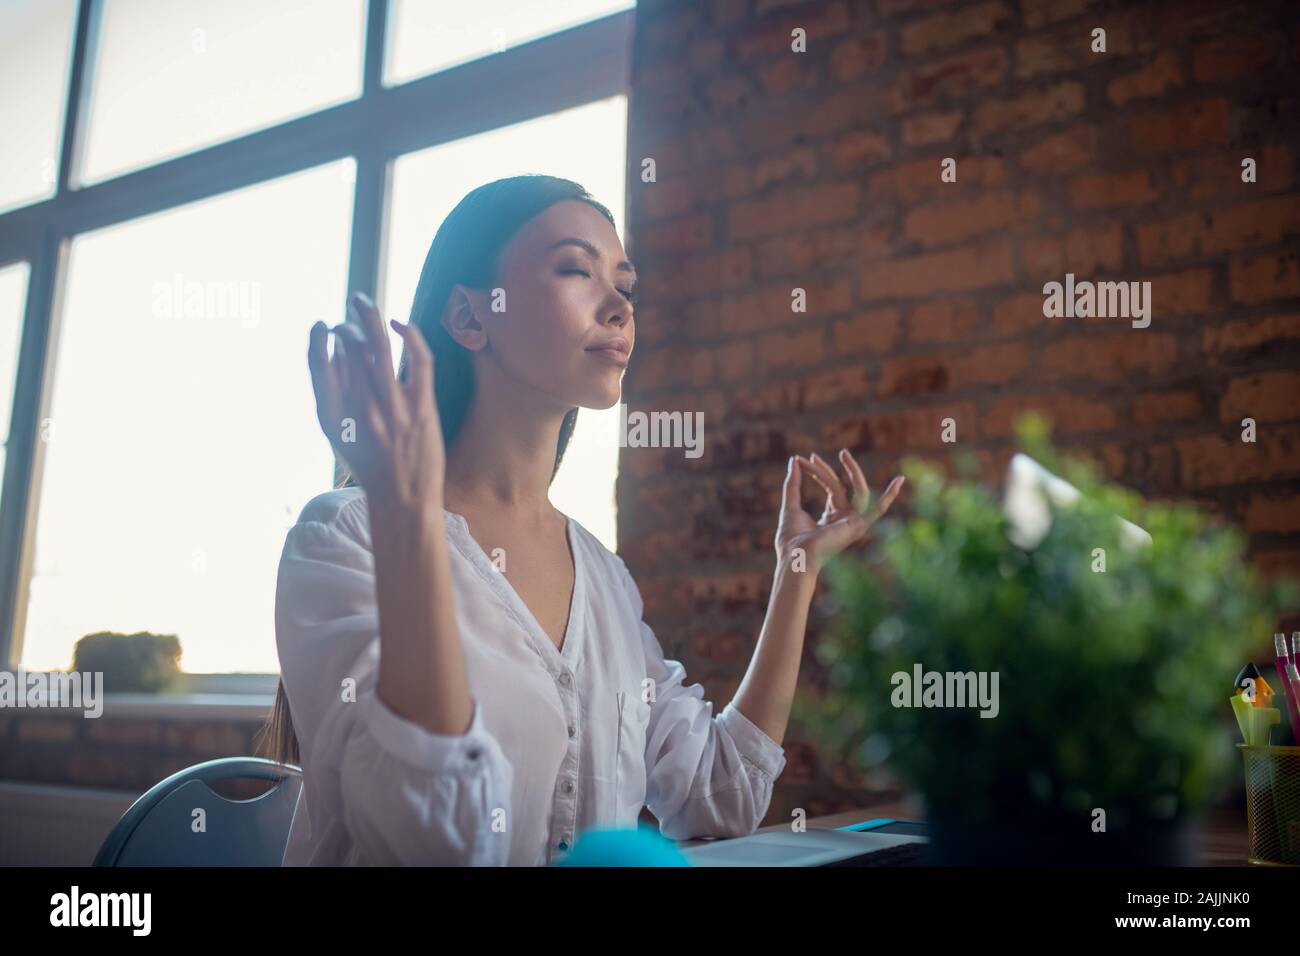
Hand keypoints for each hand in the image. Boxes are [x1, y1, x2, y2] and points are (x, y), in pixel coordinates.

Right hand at [307, 291, 443, 511]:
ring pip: (378, 348)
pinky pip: (418, 361)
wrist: (402, 500)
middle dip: (348, 327)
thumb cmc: (370, 466)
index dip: (318, 338)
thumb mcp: (336, 434)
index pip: (318, 364)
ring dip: (369, 318)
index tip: (323, 325)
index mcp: (334, 416)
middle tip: (349, 317)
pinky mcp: (422, 409)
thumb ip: (332, 394)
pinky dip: (410, 335)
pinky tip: (400, 324)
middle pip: (350, 350)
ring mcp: (393, 408)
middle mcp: (361, 409)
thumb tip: (335, 352)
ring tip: (362, 303)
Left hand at [774, 448, 903, 574]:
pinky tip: (899, 480)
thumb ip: (793, 484)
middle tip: (812, 456)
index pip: (832, 488)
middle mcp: (846, 520)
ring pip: (858, 490)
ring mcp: (854, 523)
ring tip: (843, 453)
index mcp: (832, 519)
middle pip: (840, 487)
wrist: (795, 556)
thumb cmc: (791, 539)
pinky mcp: (859, 525)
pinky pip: (879, 509)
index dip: (818, 472)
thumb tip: (794, 460)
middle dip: (825, 471)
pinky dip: (890, 495)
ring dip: (852, 470)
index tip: (801, 459)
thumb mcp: (791, 505)